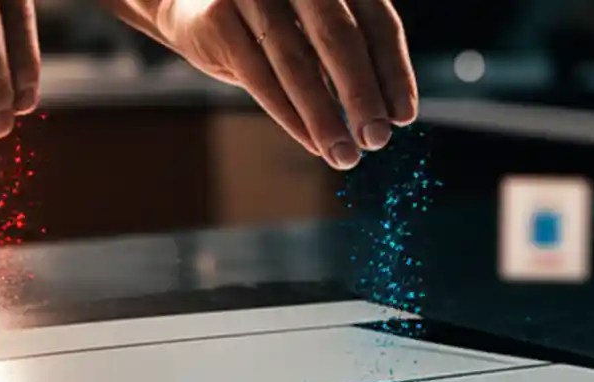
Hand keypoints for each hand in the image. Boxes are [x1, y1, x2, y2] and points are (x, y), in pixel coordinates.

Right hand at [152, 0, 417, 169]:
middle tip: (377, 140)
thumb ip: (347, 52)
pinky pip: (260, 76)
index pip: (377, 22)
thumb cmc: (267, 18)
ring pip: (297, 62)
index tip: (404, 117)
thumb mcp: (313, 24)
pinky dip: (289, 115)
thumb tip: (387, 113)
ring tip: (344, 155)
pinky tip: (311, 142)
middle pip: (339, 37)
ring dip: (324, 116)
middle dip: (362, 94)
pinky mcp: (218, 16)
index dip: (394, 71)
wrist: (189, 0)